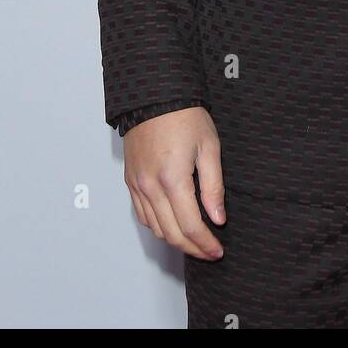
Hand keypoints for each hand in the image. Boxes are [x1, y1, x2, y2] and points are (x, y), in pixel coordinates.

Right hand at [123, 106, 224, 259]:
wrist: (155, 96)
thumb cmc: (184, 116)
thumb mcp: (209, 147)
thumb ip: (213, 186)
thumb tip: (217, 218)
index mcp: (172, 179)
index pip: (190, 226)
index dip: (205, 243)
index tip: (217, 250)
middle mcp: (150, 187)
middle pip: (171, 233)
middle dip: (192, 248)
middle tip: (209, 251)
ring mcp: (137, 185)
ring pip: (155, 228)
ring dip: (175, 240)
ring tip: (194, 241)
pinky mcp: (130, 181)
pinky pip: (142, 214)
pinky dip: (158, 226)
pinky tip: (172, 225)